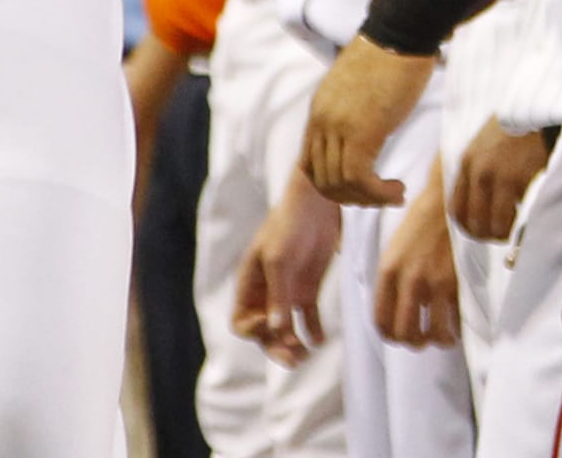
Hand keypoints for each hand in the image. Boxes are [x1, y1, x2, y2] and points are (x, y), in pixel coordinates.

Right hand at [232, 167, 341, 367]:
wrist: (318, 202)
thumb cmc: (289, 224)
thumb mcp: (279, 258)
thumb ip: (278, 294)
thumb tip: (276, 329)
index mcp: (250, 285)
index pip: (242, 321)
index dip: (252, 331)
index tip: (269, 325)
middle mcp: (267, 293)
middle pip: (264, 332)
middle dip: (276, 347)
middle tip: (294, 358)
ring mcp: (288, 292)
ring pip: (285, 329)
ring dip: (293, 344)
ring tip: (306, 355)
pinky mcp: (308, 289)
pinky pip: (308, 318)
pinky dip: (313, 330)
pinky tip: (319, 340)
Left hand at [304, 33, 436, 206]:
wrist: (402, 31)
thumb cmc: (391, 54)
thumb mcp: (359, 86)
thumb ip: (352, 110)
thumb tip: (365, 129)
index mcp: (319, 110)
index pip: (310, 165)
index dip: (333, 184)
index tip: (362, 187)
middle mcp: (322, 121)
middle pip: (323, 181)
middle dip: (352, 197)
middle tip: (380, 196)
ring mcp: (339, 128)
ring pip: (341, 185)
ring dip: (369, 199)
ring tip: (395, 194)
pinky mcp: (362, 132)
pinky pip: (361, 179)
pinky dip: (379, 194)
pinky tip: (398, 190)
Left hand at [375, 153, 462, 349]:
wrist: (447, 198)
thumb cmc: (420, 221)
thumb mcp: (394, 248)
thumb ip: (390, 280)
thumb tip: (394, 310)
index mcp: (388, 271)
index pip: (381, 321)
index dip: (390, 336)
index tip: (399, 336)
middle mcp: (408, 280)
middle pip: (405, 334)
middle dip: (413, 342)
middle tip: (421, 339)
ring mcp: (434, 282)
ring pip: (432, 333)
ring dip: (436, 340)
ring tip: (441, 336)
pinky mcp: (457, 281)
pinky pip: (454, 320)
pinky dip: (455, 328)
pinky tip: (455, 324)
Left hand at [450, 116, 553, 242]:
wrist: (541, 110)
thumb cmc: (517, 129)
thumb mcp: (487, 143)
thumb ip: (478, 168)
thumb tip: (478, 203)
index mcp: (467, 162)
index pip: (457, 210)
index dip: (469, 226)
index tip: (482, 229)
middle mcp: (478, 172)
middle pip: (473, 222)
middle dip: (487, 234)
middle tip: (501, 233)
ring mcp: (498, 177)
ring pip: (494, 226)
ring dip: (504, 233)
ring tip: (515, 228)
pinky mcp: (519, 180)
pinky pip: (515, 219)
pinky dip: (519, 226)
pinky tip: (526, 216)